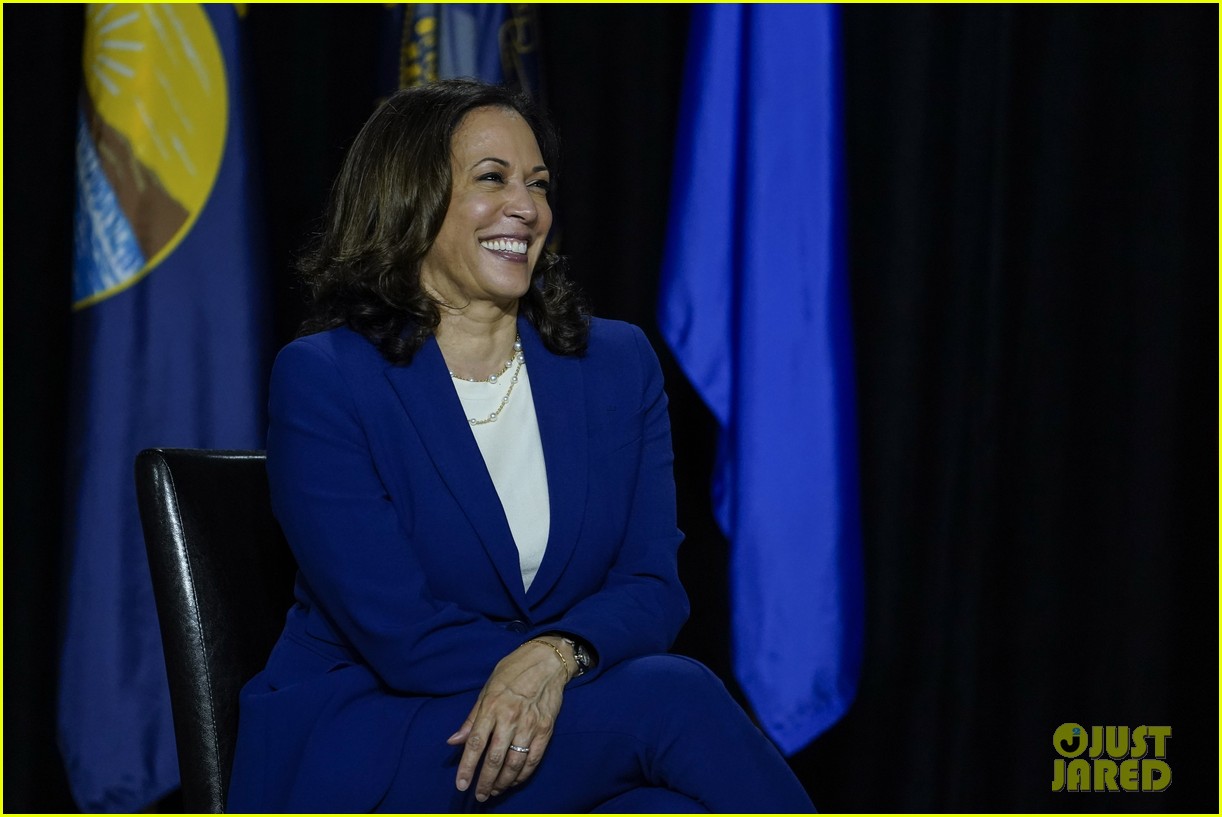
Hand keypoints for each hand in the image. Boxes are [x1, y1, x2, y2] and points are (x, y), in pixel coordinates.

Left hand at [447, 636, 574, 800]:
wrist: (546, 661)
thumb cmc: (513, 672)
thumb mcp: (487, 690)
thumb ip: (471, 718)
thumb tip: (453, 741)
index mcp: (491, 707)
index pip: (475, 743)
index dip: (467, 767)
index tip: (461, 785)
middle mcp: (510, 718)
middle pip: (495, 758)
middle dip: (485, 781)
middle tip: (480, 795)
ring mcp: (530, 725)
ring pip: (515, 762)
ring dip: (504, 781)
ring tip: (495, 791)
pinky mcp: (546, 729)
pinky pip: (534, 758)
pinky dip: (524, 774)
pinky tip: (515, 780)